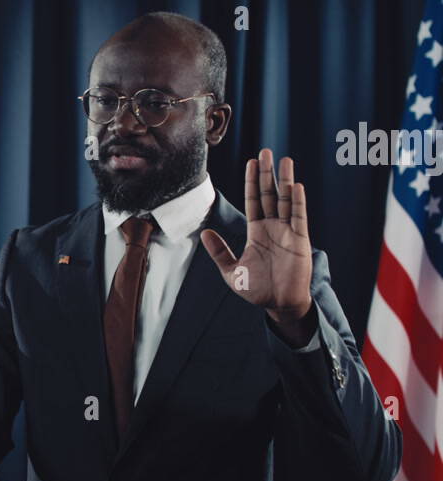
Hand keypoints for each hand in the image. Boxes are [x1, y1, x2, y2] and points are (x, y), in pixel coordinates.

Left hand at [200, 149, 313, 343]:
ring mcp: (288, 232)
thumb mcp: (231, 271)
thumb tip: (204, 233)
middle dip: (266, 174)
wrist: (278, 304)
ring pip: (286, 200)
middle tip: (265, 152)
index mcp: (257, 232)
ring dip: (284, 181)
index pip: (253, 201)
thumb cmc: (257, 289)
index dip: (251, 182)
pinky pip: (299, 218)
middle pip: (269, 194)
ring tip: (284, 160)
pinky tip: (295, 186)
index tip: (251, 162)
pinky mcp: (300, 241)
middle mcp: (273, 227)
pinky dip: (297, 202)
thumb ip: (219, 252)